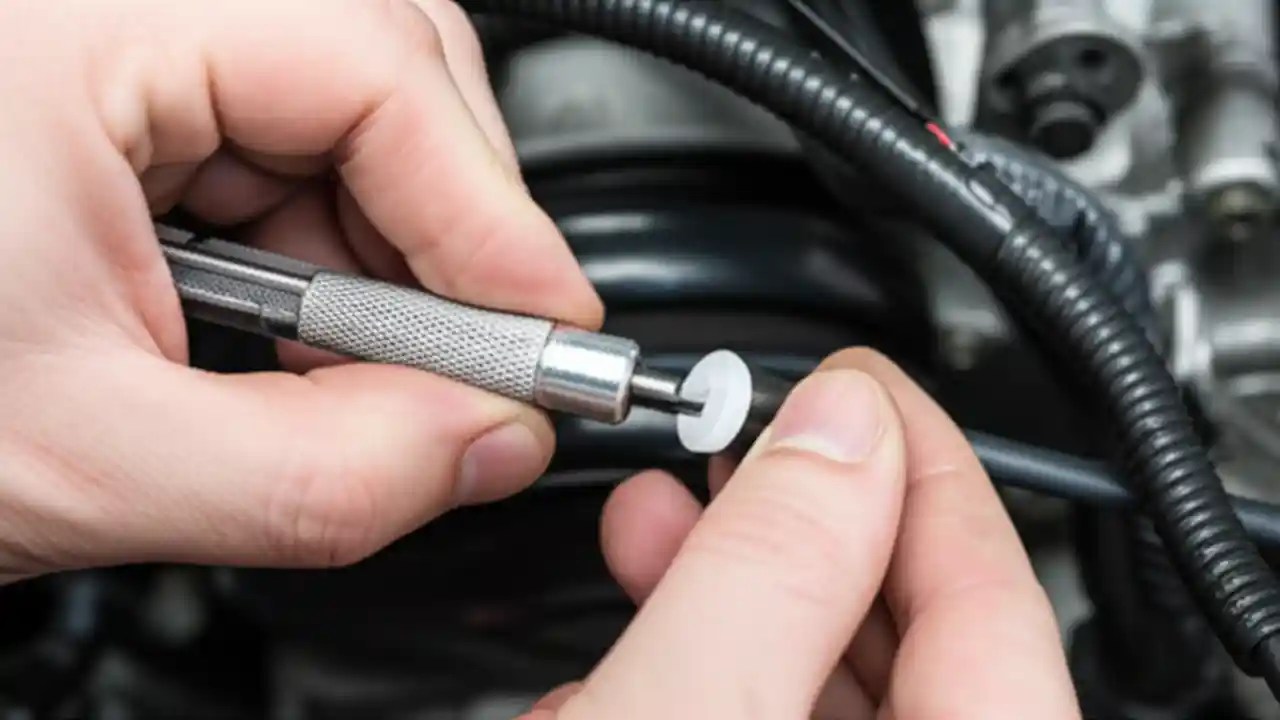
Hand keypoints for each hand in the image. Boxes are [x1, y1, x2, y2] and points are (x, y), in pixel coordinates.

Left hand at [0, 0, 601, 579]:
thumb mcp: (81, 459)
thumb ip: (322, 475)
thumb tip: (486, 445)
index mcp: (71, 16)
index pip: (373, 68)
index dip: (491, 215)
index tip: (552, 331)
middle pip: (386, 66)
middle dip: (449, 234)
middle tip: (471, 364)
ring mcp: (118, 30)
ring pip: (348, 113)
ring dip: (384, 254)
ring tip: (343, 368)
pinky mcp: (126, 79)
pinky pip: (288, 139)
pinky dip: (323, 245)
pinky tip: (288, 328)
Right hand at [527, 350, 1080, 718]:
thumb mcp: (691, 713)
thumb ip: (769, 567)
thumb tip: (835, 425)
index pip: (995, 589)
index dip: (918, 455)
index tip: (851, 381)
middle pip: (905, 625)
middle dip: (799, 515)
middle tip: (740, 440)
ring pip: (816, 679)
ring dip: (725, 594)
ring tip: (654, 527)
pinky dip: (692, 679)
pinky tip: (617, 661)